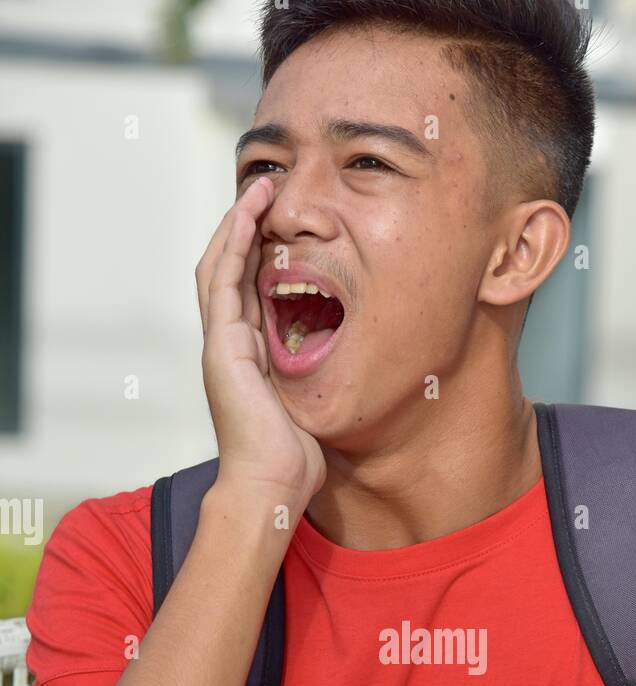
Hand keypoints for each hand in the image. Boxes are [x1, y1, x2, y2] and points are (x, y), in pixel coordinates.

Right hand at [196, 177, 325, 508]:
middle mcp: (229, 343)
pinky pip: (223, 282)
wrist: (271, 484)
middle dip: (243, 224)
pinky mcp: (222, 346)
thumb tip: (351, 365)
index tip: (280, 218)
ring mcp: (221, 343)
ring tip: (256, 187)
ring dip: (236, 222)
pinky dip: (234, 245)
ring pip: (220, 265)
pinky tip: (249, 216)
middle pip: (227, 267)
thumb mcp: (311, 403)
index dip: (259, 248)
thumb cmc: (292, 457)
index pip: (247, 286)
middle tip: (264, 187)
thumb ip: (317, 377)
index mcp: (248, 353)